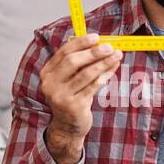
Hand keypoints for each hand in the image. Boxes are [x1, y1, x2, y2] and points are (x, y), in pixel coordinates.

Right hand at [40, 32, 122, 163]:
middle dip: (93, 52)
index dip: (80, 43)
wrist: (68, 127)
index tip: (96, 37)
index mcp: (47, 73)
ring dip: (103, 63)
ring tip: (116, 55)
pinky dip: (104, 75)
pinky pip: (93, 86)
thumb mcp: (69, 80)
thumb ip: (79, 64)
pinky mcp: (73, 105)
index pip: (63, 52)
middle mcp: (50, 84)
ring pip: (85, 74)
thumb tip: (99, 44)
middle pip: (72, 61)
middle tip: (109, 46)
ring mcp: (61, 96)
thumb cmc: (72, 98)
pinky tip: (113, 69)